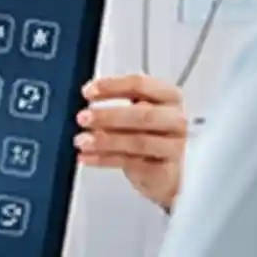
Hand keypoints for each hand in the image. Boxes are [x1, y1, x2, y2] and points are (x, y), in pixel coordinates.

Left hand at [74, 74, 186, 211]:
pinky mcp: (165, 172)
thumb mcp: (139, 113)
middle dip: (109, 116)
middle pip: (143, 115)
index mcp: (169, 96)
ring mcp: (174, 147)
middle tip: (82, 118)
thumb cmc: (151, 134)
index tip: (87, 92)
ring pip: (137, 142)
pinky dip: (104, 159)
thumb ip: (120, 106)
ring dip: (104, 140)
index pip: (141, 85)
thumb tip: (88, 112)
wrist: (170, 172)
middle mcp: (176, 120)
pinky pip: (131, 163)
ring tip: (80, 141)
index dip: (112, 87)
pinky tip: (86, 157)